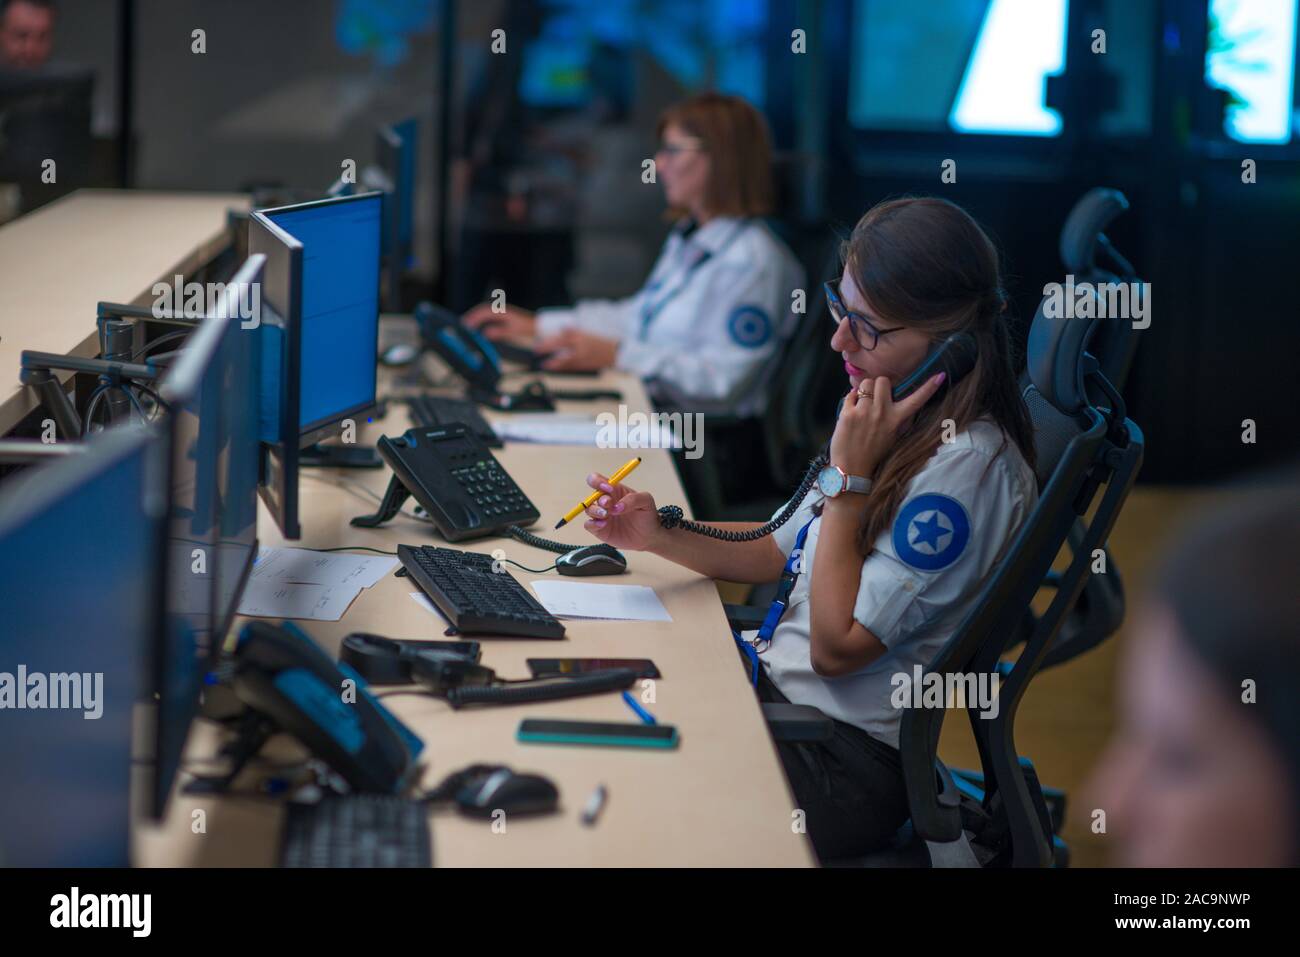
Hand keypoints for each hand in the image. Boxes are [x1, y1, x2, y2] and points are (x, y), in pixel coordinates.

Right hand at [462, 303, 536, 341]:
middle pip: (482, 310)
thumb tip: (485, 333)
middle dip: (471, 316)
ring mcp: (501, 312)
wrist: (535, 325)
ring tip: (467, 325)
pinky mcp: (502, 316)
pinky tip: (478, 327)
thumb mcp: (512, 331)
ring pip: (484, 312)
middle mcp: (500, 309)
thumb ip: (499, 332)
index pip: (484, 312)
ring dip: (475, 317)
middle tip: (462, 324)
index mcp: (501, 311)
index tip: (467, 324)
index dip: (474, 317)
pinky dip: (481, 320)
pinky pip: (488, 316)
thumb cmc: (525, 327)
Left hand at [538, 329, 618, 371]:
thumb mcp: (587, 334)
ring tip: (544, 364)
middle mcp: (581, 345)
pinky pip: (570, 367)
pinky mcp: (584, 365)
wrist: (615, 353)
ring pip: (564, 359)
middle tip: (537, 350)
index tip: (539, 341)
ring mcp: (582, 356)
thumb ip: (574, 332)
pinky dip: (561, 368)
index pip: (561, 335)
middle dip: (547, 348)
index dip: (549, 339)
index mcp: (581, 335)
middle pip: (560, 345)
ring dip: (553, 362)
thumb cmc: (601, 343)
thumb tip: (562, 328)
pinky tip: (554, 368)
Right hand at [582, 472, 662, 550]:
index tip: (608, 488)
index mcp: (614, 490)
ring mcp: (601, 515)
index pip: (597, 480)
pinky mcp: (599, 529)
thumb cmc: (647, 515)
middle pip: (592, 495)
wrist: (649, 536)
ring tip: (606, 515)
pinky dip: (593, 524)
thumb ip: (633, 499)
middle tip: (608, 503)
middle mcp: (605, 502)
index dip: (598, 481)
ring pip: (588, 509)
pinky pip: (588, 525)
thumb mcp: (646, 501)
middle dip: (599, 498)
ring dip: (595, 510)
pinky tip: (603, 525)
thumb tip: (618, 506)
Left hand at [830, 372, 946, 476]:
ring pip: (865, 383)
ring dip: (864, 390)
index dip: (929, 388)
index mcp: (896, 420)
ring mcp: (864, 412)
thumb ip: (900, 421)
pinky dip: (850, 399)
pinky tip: (851, 410)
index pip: (916, 401)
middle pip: (883, 380)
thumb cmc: (873, 454)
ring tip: (862, 403)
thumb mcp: (893, 438)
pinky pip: (850, 394)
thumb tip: (906, 405)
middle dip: (878, 385)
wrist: (852, 469)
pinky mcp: (848, 414)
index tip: (940, 376)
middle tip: (875, 397)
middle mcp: (882, 413)